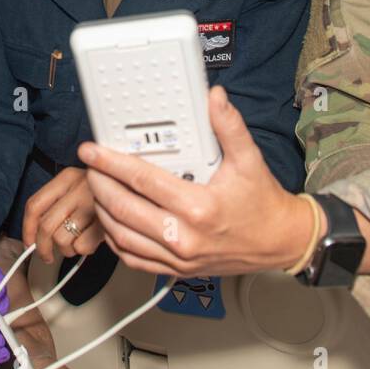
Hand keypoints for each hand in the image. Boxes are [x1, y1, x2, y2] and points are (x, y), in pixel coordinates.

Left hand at [22, 166, 104, 263]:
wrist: (139, 190)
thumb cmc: (105, 192)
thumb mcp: (78, 187)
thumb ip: (57, 204)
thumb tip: (34, 234)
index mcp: (67, 177)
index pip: (35, 205)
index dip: (27, 228)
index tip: (28, 242)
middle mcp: (79, 188)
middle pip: (46, 227)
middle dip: (43, 248)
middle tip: (47, 255)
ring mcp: (93, 204)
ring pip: (62, 240)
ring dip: (67, 249)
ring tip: (76, 244)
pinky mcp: (106, 222)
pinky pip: (81, 246)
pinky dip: (83, 249)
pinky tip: (91, 241)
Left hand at [81, 85, 315, 277]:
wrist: (279, 242)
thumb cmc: (262, 203)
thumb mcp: (249, 160)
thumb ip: (229, 126)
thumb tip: (215, 98)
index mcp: (198, 207)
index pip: (142, 180)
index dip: (111, 163)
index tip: (92, 151)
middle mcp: (184, 236)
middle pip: (123, 209)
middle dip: (98, 185)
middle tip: (89, 168)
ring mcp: (178, 258)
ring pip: (122, 237)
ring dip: (103, 212)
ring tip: (97, 190)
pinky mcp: (177, 270)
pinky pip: (134, 259)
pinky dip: (116, 240)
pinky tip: (113, 221)